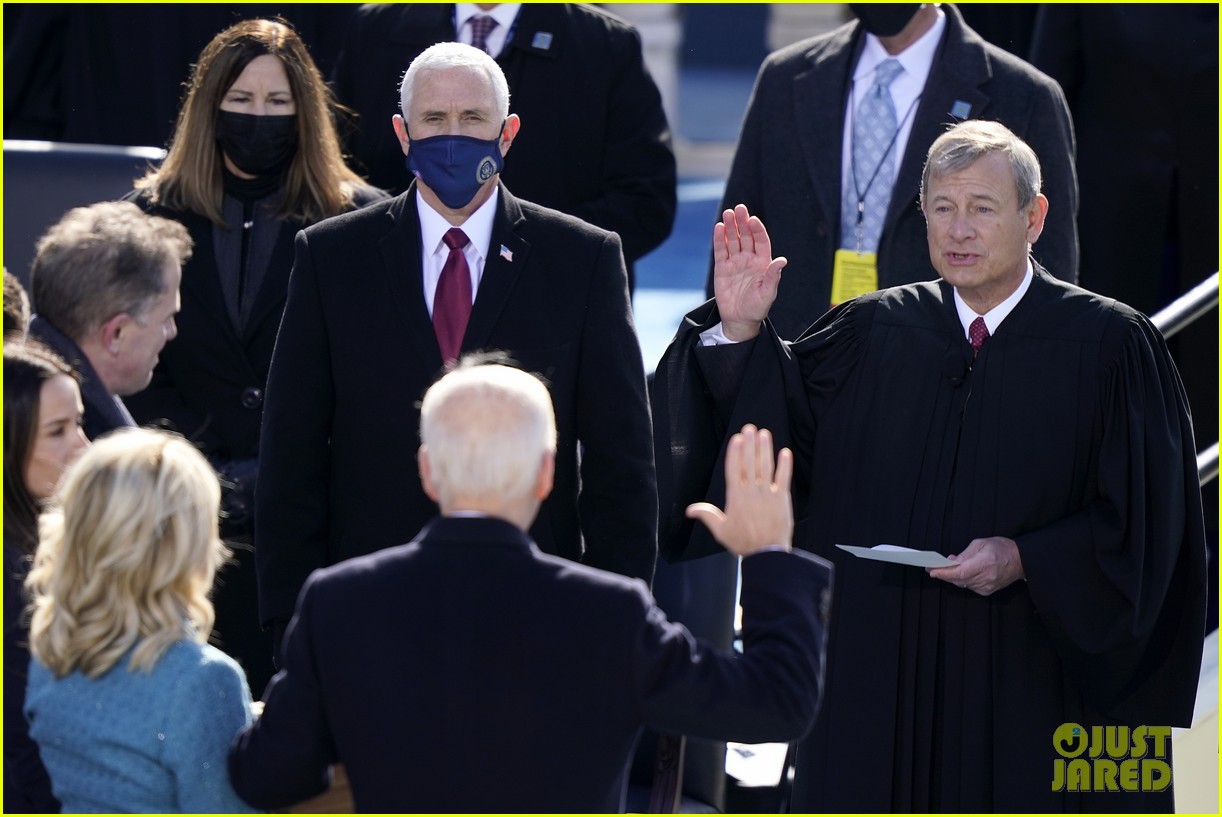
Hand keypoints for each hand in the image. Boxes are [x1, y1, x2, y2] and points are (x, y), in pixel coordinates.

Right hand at [686, 424, 793, 554]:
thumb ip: (706, 515)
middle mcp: (751, 492)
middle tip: (750, 428)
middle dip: (749, 444)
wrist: (767, 554)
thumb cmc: (742, 542)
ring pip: (766, 466)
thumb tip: (689, 510)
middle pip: (749, 463)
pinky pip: (783, 478)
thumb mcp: (720, 530)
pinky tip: (785, 452)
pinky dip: (785, 465)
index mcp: (735, 497)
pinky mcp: (782, 498)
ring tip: (764, 434)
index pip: (734, 469)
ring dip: (765, 449)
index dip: (735, 452)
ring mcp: (767, 494)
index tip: (736, 438)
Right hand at [712, 204, 786, 340]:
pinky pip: (721, 250)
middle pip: (746, 236)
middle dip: (742, 222)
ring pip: (733, 240)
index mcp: (763, 263)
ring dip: (730, 227)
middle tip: (739, 208)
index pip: (761, 241)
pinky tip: (719, 227)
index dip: (757, 230)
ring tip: (727, 214)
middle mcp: (749, 259)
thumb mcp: (768, 293)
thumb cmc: (757, 308)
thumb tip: (782, 260)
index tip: (753, 220)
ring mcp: (735, 262)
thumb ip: (773, 276)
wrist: (739, 320)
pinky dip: (719, 239)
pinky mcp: (722, 268)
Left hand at [926, 536, 1023, 595]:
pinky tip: (959, 573)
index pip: (960, 572)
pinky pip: (969, 586)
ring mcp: (987, 586)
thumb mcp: (981, 544)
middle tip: (932, 568)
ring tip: (945, 567)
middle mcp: (986, 578)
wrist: (1020, 560)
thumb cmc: (1002, 548)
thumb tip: (951, 561)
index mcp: (984, 563)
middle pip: (958, 579)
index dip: (944, 573)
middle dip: (943, 574)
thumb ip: (964, 554)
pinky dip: (961, 580)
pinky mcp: (987, 591)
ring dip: (952, 577)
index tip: (932, 570)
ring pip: (962, 584)